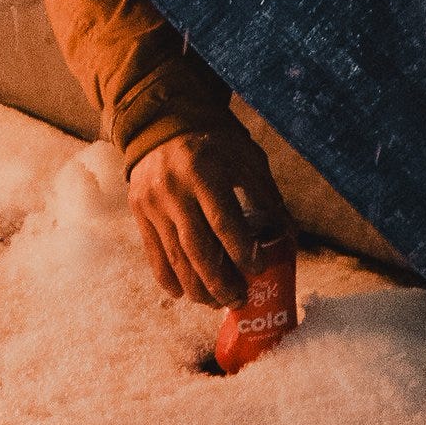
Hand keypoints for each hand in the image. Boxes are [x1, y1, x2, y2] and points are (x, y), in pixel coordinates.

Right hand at [127, 125, 290, 306]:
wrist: (162, 122)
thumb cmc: (215, 142)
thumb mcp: (245, 157)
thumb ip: (265, 194)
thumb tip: (287, 234)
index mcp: (204, 172)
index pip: (224, 223)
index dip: (242, 252)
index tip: (258, 270)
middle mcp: (174, 189)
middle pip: (198, 249)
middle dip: (220, 281)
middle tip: (237, 300)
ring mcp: (153, 202)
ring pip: (175, 257)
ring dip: (196, 287)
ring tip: (214, 302)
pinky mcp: (138, 211)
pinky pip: (153, 253)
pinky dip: (168, 278)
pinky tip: (183, 293)